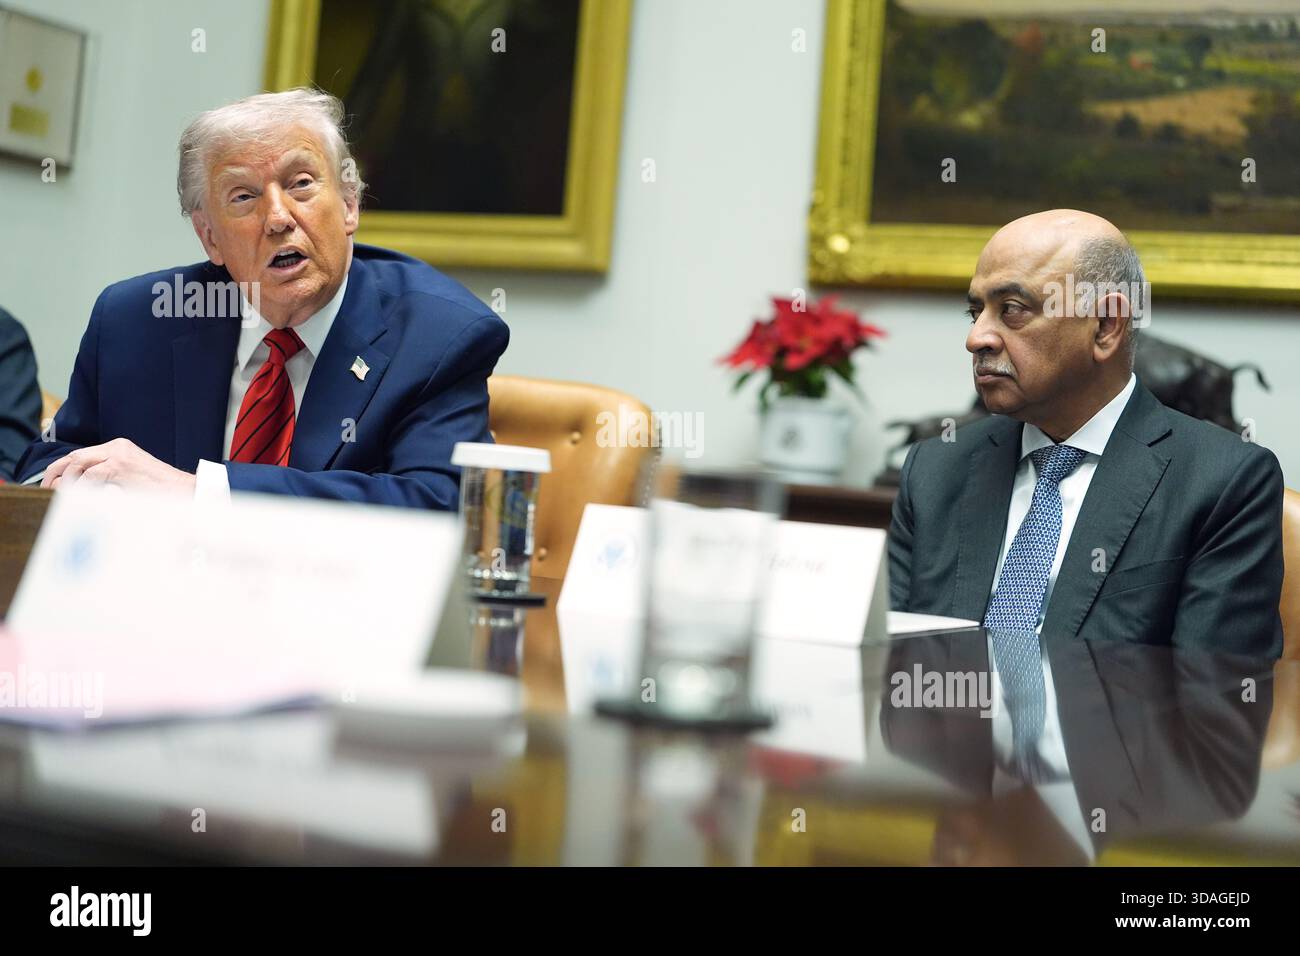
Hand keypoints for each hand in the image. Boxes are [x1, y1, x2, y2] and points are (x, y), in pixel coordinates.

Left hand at [42, 438, 196, 492]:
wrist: (184, 491)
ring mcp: (119, 454)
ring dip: (66, 481)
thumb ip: (108, 479)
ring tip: (60, 496)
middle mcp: (116, 447)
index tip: (52, 484)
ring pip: (79, 463)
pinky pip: (91, 475)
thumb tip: (81, 490)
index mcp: (119, 448)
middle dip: (56, 473)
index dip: (62, 469)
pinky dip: (80, 487)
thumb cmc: (160, 492)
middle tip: (47, 490)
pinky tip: (78, 498)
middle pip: (75, 456)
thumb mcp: (130, 480)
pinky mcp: (121, 465)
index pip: (82, 455)